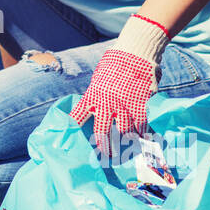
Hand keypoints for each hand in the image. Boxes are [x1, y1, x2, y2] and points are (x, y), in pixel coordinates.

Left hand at [71, 14, 168, 149]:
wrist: (134, 52)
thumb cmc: (114, 65)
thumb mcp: (99, 80)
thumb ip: (95, 96)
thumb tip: (92, 110)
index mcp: (92, 96)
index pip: (77, 115)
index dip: (71, 129)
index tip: (66, 140)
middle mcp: (106, 102)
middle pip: (101, 131)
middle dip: (103, 146)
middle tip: (106, 156)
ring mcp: (123, 104)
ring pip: (123, 131)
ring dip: (125, 142)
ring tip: (127, 151)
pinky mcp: (139, 103)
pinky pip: (140, 123)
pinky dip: (142, 132)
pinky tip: (143, 138)